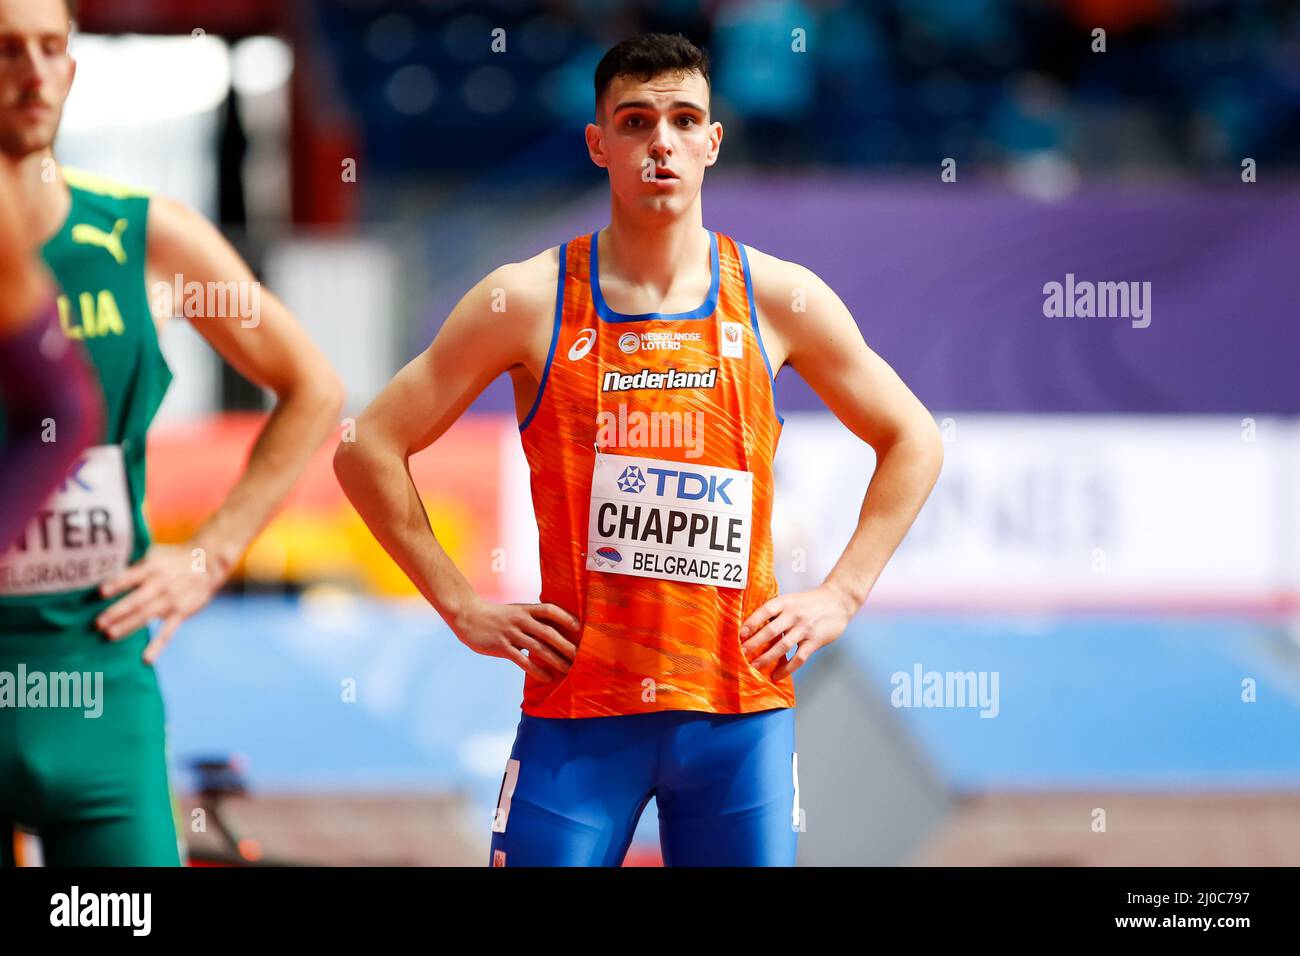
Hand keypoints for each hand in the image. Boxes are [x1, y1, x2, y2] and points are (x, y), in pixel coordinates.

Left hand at [97, 543, 227, 662]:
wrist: (208, 563)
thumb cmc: (173, 559)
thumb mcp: (156, 553)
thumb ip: (135, 564)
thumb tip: (106, 573)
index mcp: (154, 567)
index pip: (133, 576)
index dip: (117, 584)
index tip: (100, 593)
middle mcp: (163, 584)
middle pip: (138, 600)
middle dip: (117, 612)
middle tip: (98, 623)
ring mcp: (172, 600)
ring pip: (148, 616)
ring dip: (129, 626)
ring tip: (110, 635)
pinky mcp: (181, 613)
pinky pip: (168, 632)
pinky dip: (157, 646)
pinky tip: (146, 659)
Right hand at [451, 599, 580, 680]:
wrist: (468, 615)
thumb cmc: (496, 616)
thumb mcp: (515, 611)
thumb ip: (532, 619)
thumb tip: (555, 630)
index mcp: (525, 609)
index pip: (550, 610)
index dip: (566, 617)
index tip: (579, 628)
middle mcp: (520, 620)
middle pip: (548, 632)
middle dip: (566, 645)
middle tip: (580, 657)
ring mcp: (511, 633)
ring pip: (538, 648)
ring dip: (555, 660)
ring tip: (568, 670)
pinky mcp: (501, 647)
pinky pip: (522, 660)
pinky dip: (537, 670)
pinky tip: (547, 677)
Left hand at [740, 585, 855, 680]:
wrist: (838, 600)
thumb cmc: (811, 601)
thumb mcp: (792, 599)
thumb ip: (776, 611)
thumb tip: (753, 625)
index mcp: (786, 602)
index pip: (765, 611)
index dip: (751, 622)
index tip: (740, 634)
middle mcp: (794, 615)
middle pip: (770, 631)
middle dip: (754, 644)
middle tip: (741, 654)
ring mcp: (805, 629)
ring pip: (782, 646)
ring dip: (766, 658)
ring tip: (754, 666)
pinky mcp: (815, 641)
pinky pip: (798, 658)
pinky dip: (786, 669)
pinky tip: (776, 675)